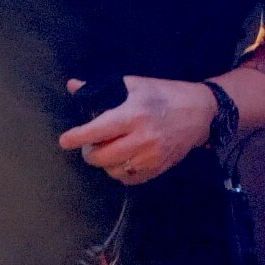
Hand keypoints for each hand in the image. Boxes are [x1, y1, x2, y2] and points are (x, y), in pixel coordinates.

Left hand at [59, 75, 214, 186]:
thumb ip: (101, 89)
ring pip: (113, 171)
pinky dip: (119, 172)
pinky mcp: (158, 169)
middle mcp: (142, 139)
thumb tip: (74, 86)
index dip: (78, 137)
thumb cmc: (163, 94)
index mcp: (134, 115)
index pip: (98, 131)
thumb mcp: (134, 84)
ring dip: (104, 163)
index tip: (65, 141)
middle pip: (102, 157)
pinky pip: (129, 179)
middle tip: (89, 145)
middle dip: (89, 152)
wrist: (199, 112)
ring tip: (106, 150)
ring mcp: (151, 157)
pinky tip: (121, 159)